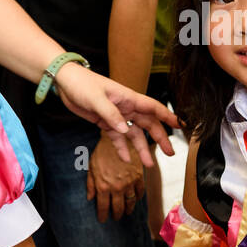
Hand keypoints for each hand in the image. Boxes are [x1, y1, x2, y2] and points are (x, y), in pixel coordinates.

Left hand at [53, 62, 177, 166]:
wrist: (66, 82)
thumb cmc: (82, 84)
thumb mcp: (97, 99)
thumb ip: (111, 115)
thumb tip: (125, 130)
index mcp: (128, 98)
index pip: (153, 108)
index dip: (168, 116)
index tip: (181, 125)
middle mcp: (126, 108)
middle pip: (148, 124)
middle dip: (160, 138)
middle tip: (170, 152)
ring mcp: (117, 116)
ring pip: (134, 134)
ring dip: (142, 148)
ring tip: (148, 163)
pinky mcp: (105, 122)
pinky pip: (117, 138)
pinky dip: (121, 148)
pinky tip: (125, 159)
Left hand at [85, 135, 145, 222]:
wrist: (119, 138)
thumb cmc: (102, 151)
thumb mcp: (91, 166)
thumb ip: (90, 184)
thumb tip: (90, 198)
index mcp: (103, 186)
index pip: (103, 207)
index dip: (102, 215)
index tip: (102, 220)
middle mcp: (117, 187)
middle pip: (118, 207)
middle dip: (116, 215)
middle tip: (115, 218)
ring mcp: (129, 183)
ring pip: (130, 202)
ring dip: (128, 209)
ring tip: (126, 213)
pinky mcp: (139, 177)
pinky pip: (140, 192)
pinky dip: (138, 198)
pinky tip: (135, 200)